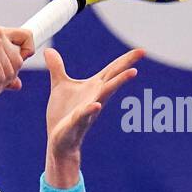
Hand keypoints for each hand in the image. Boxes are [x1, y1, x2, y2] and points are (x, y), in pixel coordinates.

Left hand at [43, 47, 143, 161]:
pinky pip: (84, 115)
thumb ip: (57, 68)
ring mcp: (88, 110)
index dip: (126, 60)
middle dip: (127, 66)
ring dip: (118, 83)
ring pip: (104, 95)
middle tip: (141, 54)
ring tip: (133, 72)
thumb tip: (50, 50)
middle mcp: (95, 97)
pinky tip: (96, 105)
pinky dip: (90, 109)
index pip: (112, 70)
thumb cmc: (64, 114)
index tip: (142, 51)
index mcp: (93, 87)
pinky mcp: (75, 122)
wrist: (60, 142)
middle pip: (113, 78)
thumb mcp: (59, 86)